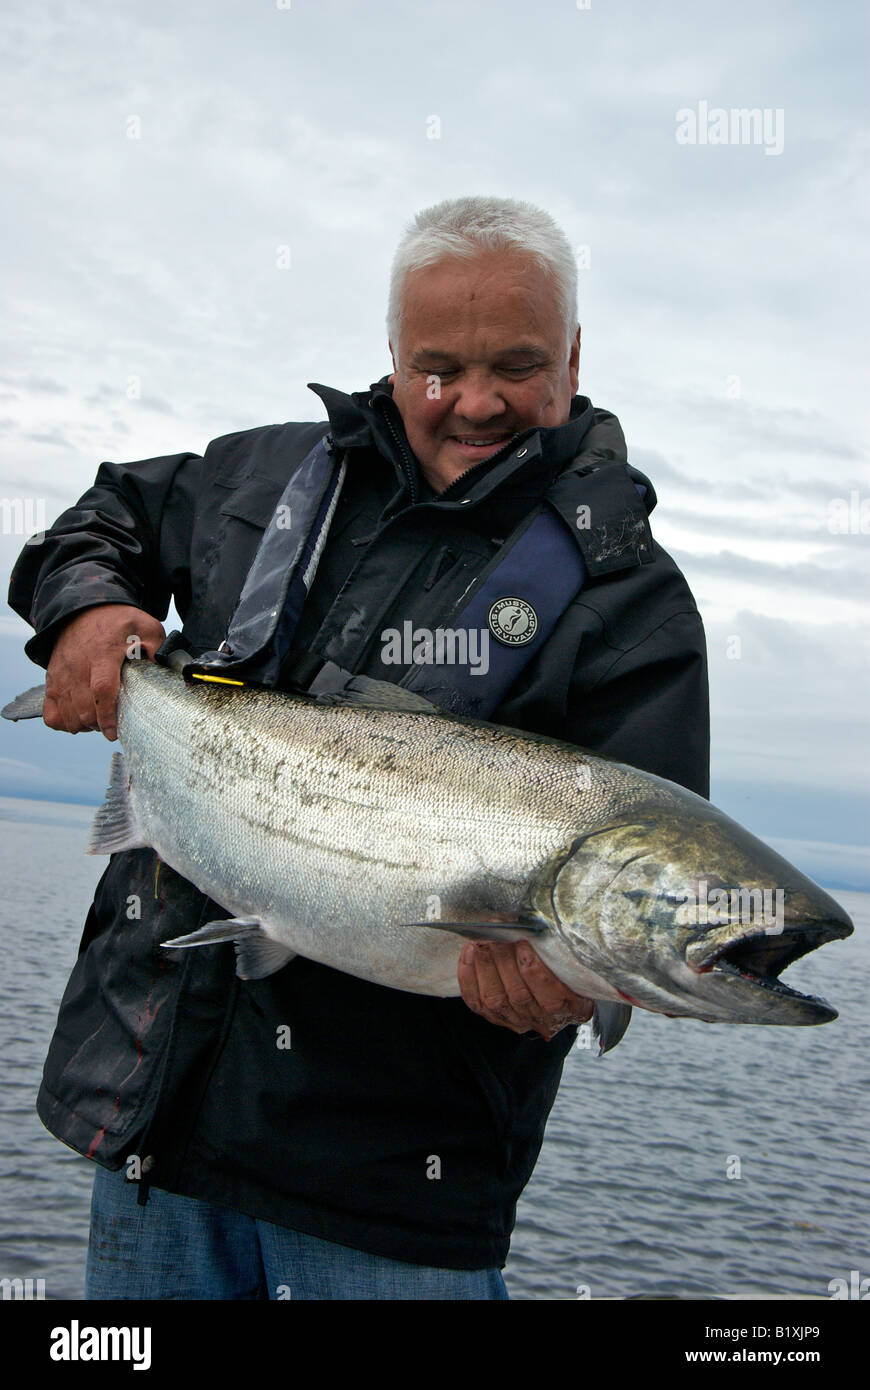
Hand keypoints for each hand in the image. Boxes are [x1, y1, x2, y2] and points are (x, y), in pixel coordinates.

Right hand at [43, 604, 165, 740]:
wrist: (84, 609)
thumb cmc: (118, 622)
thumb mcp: (145, 627)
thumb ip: (158, 649)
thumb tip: (166, 671)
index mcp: (103, 653)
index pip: (102, 689)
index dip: (107, 715)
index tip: (113, 732)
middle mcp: (78, 665)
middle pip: (83, 707)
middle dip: (98, 724)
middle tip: (112, 725)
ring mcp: (61, 673)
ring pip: (66, 713)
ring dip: (82, 725)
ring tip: (98, 721)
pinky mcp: (52, 678)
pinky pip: (50, 711)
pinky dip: (62, 721)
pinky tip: (78, 718)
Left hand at [457, 939, 593, 1039]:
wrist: (557, 1007)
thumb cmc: (569, 978)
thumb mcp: (578, 968)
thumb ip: (565, 954)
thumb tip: (541, 927)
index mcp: (570, 1007)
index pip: (550, 993)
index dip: (535, 968)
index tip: (525, 942)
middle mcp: (542, 1018)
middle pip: (518, 993)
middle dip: (505, 959)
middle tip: (498, 934)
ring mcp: (516, 1019)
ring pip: (495, 997)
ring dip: (486, 965)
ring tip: (483, 940)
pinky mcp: (495, 1017)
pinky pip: (476, 1001)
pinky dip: (469, 976)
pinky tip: (470, 952)